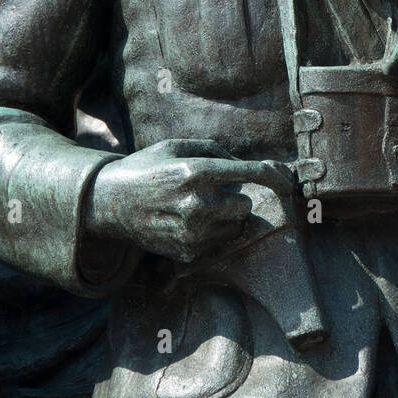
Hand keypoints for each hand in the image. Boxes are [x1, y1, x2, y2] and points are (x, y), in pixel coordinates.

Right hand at [85, 139, 294, 266]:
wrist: (109, 203)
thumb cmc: (147, 169)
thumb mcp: (176, 146)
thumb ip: (214, 150)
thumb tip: (243, 165)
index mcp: (196, 172)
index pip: (251, 173)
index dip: (276, 175)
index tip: (288, 180)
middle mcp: (197, 204)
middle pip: (245, 206)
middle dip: (235, 199)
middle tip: (213, 194)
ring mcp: (192, 232)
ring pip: (235, 227)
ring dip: (226, 218)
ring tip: (198, 209)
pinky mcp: (187, 251)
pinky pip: (219, 243)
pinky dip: (212, 234)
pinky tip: (187, 224)